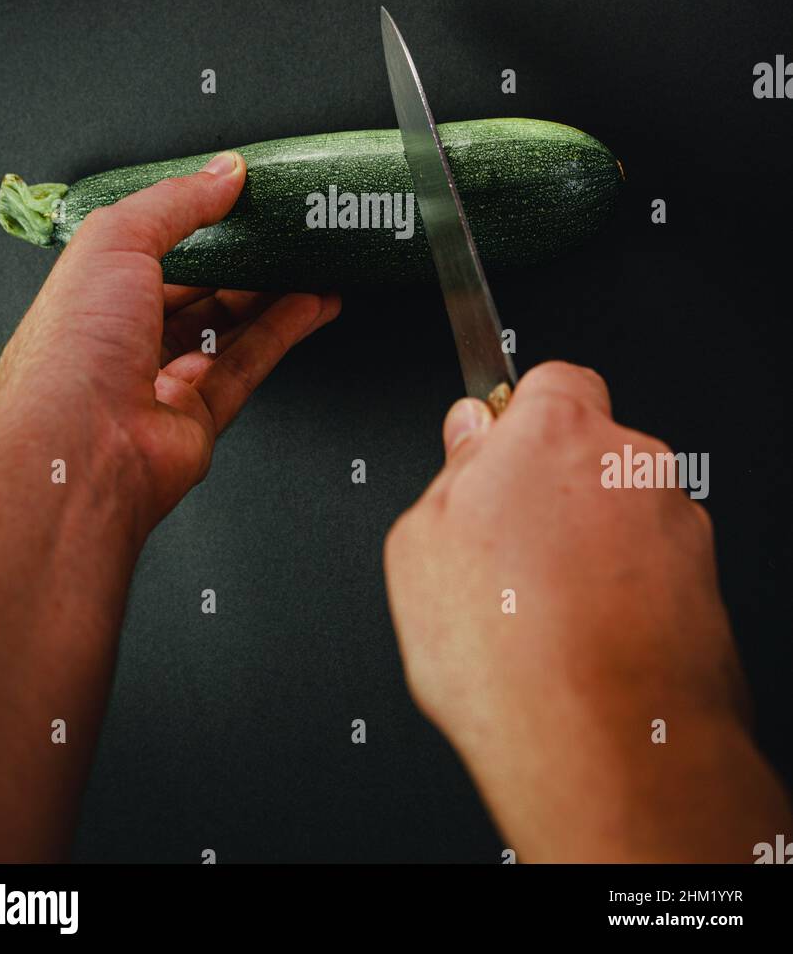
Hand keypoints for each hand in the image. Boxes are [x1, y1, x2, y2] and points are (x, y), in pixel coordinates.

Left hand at [0, 150, 339, 859]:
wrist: (76, 472)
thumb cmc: (67, 373)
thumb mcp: (111, 250)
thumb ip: (172, 204)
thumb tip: (225, 168)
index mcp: (92, 299)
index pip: (148, 246)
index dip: (196, 215)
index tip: (244, 187)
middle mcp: (124, 339)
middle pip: (193, 285)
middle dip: (242, 253)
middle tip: (296, 219)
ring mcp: (164, 383)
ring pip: (230, 323)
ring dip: (274, 289)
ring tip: (322, 254)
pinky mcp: (203, 420)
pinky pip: (254, 365)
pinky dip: (288, 332)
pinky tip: (320, 304)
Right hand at [384, 361, 791, 861]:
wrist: (603, 745)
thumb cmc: (510, 648)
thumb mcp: (419, 543)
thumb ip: (452, 470)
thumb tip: (468, 439)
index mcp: (557, 429)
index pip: (549, 381)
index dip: (516, 423)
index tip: (492, 459)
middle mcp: (630, 462)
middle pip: (587, 452)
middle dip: (554, 488)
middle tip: (507, 551)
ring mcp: (677, 524)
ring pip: (622, 514)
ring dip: (592, 545)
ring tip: (543, 614)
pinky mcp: (707, 584)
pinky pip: (653, 570)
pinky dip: (627, 592)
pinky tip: (585, 641)